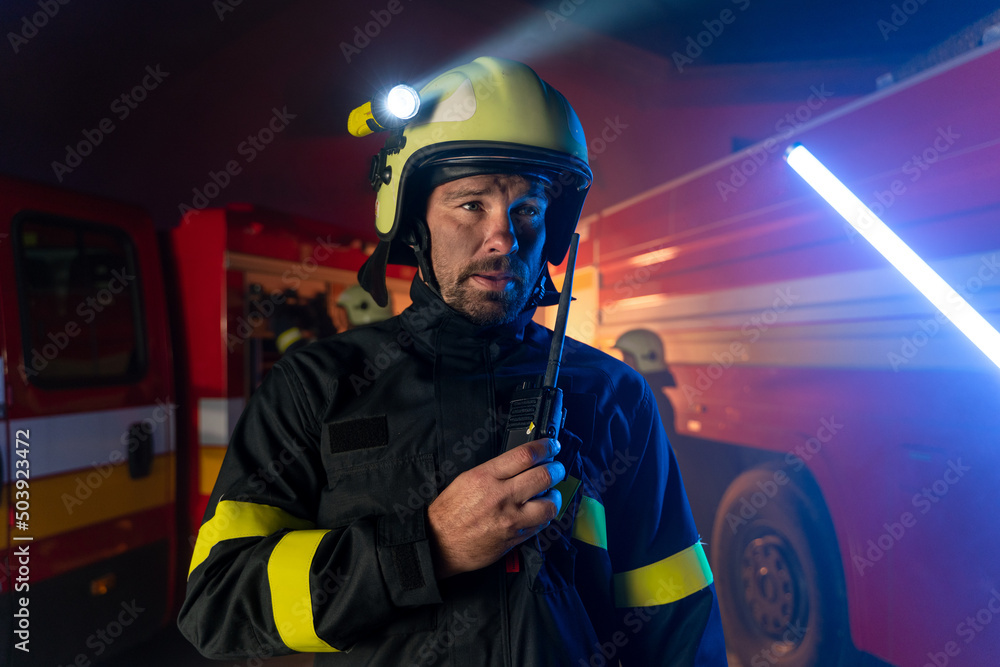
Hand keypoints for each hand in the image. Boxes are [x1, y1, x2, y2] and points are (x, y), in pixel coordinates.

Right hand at [427, 438, 563, 578]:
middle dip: (557, 469)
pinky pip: (541, 525)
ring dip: (555, 496)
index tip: (552, 445)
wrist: (439, 544)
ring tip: (550, 494)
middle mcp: (501, 496)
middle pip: (544, 476)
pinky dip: (544, 516)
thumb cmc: (449, 512)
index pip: (525, 455)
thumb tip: (521, 462)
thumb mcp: (467, 479)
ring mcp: (510, 519)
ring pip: (549, 504)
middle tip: (557, 469)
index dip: (545, 447)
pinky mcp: (514, 538)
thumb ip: (495, 470)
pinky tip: (539, 512)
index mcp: (486, 477)